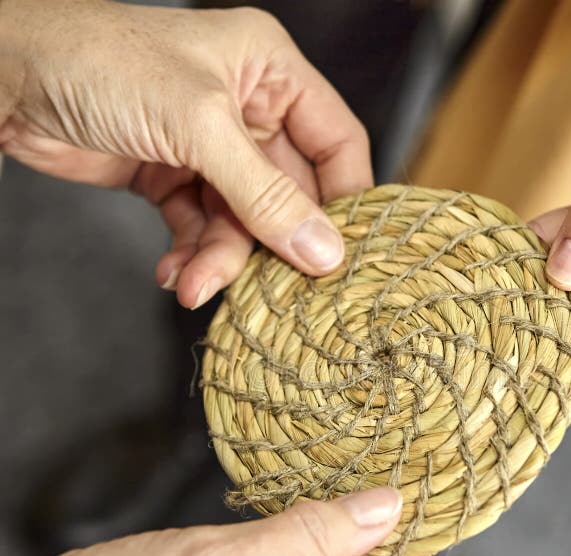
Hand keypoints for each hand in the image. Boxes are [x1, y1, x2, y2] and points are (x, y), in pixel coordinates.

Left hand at [0, 0, 371, 307]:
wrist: (6, 75)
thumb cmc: (100, 62)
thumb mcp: (199, 126)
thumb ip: (264, 194)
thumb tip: (324, 251)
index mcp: (270, 73)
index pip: (336, 141)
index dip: (347, 198)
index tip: (348, 253)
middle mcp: (247, 110)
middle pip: (289, 193)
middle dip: (273, 242)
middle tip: (278, 289)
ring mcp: (210, 149)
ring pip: (244, 221)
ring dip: (223, 259)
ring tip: (197, 285)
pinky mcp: (174, 178)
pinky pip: (202, 230)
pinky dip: (192, 256)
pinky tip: (175, 274)